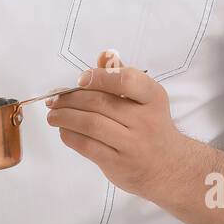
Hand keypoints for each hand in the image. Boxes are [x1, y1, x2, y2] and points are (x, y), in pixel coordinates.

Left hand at [46, 50, 191, 198]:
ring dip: (65, 117)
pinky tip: (64, 130)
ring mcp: (133, 144)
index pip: (127, 81)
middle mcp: (146, 120)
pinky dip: (70, 135)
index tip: (80, 80)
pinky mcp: (119, 164)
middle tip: (55, 98)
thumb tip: (104, 55)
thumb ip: (123, 76)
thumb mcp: (146, 99)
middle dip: (71, 98)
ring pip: (91, 124)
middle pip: (100, 103)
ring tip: (53, 114)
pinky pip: (87, 146)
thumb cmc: (151, 126)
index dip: (100, 77)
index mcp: (153, 98)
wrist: (170, 167)